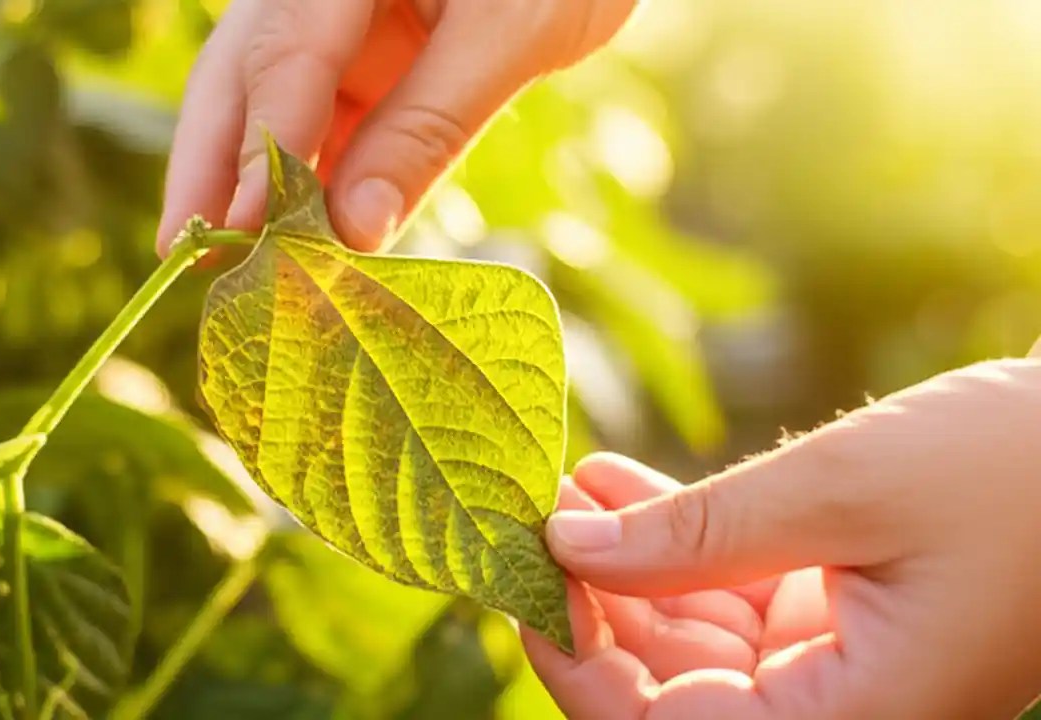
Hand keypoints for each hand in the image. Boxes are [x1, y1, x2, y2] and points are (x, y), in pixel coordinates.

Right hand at [157, 0, 636, 254]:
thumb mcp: (510, 36)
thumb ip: (428, 130)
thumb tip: (353, 232)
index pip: (283, 57)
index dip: (260, 152)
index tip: (240, 234)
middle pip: (239, 75)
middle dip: (208, 168)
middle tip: (180, 256)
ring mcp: (333, 16)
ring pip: (266, 102)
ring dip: (250, 183)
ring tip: (232, 264)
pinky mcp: (360, 50)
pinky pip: (317, 117)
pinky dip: (306, 179)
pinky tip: (298, 237)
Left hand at [526, 357, 1040, 718]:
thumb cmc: (1016, 469)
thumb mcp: (842, 489)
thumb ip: (697, 533)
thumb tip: (568, 551)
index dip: (576, 665)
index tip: (518, 579)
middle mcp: (839, 716)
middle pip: (665, 693)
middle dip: (590, 605)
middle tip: (530, 516)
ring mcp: (836, 671)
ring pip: (689, 639)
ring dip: (621, 562)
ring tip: (568, 483)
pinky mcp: (836, 619)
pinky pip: (727, 597)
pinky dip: (674, 543)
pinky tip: (617, 485)